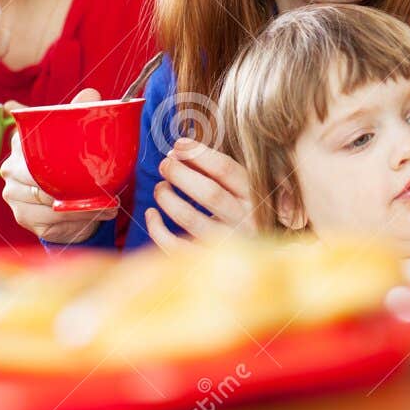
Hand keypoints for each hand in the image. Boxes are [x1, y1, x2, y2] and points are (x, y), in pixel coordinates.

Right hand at [0, 90, 113, 243]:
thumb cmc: (65, 165)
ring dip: (81, 205)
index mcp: (20, 145)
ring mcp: (15, 198)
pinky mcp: (25, 219)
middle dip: (72, 184)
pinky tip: (97, 214)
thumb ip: (78, 112)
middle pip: (39, 178)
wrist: (64, 204)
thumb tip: (91, 94)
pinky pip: (52, 220)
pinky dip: (78, 218)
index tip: (75, 159)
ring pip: (49, 202)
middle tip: (103, 186)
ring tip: (108, 203)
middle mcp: (11, 171)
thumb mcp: (70, 137)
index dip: (53, 152)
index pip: (30, 145)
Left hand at [145, 137, 255, 252]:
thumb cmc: (242, 211)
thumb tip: (178, 150)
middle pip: (209, 193)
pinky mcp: (208, 265)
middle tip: (164, 164)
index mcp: (255, 196)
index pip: (226, 169)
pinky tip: (151, 214)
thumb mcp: (241, 188)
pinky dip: (157, 229)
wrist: (258, 257)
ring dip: (168, 199)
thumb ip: (216, 170)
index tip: (179, 144)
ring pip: (190, 219)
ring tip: (160, 187)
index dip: (198, 153)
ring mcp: (227, 244)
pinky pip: (175, 248)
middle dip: (180, 174)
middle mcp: (245, 221)